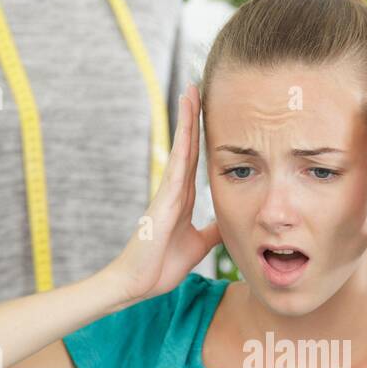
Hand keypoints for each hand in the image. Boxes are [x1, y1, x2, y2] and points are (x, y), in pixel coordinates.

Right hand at [107, 83, 220, 302]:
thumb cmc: (161, 265)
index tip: (210, 109)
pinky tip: (187, 123)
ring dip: (186, 119)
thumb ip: (212, 230)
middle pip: (188, 144)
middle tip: (199, 84)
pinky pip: (177, 165)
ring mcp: (168, 191)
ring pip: (181, 147)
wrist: (137, 283)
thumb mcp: (199, 245)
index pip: (196, 158)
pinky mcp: (164, 199)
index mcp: (183, 198)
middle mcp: (175, 188)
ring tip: (192, 90)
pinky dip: (183, 142)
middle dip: (194, 115)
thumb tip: (229, 222)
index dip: (202, 133)